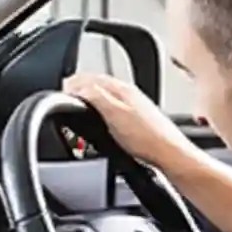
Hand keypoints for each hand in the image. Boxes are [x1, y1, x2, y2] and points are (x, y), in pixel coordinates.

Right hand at [62, 73, 194, 168]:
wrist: (169, 154)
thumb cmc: (146, 138)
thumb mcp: (113, 114)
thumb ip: (94, 97)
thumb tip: (77, 87)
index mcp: (121, 89)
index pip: (90, 78)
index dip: (73, 83)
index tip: (62, 90)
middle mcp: (129, 93)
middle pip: (98, 84)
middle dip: (80, 88)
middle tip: (67, 95)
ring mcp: (135, 105)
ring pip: (106, 95)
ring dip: (91, 97)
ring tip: (80, 105)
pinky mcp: (138, 119)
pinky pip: (114, 106)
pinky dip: (101, 108)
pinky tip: (100, 119)